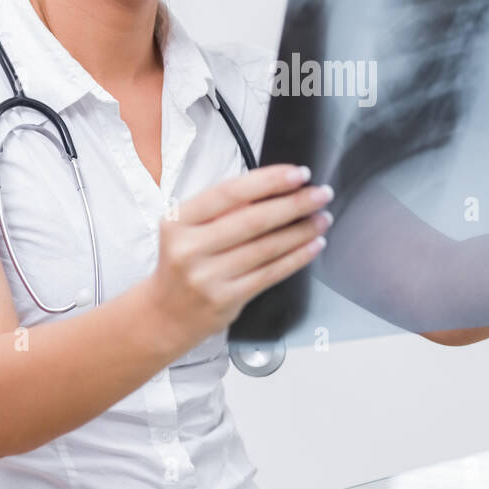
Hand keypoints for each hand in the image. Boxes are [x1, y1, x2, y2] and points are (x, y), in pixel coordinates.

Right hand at [150, 164, 333, 348]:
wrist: (165, 314)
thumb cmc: (183, 262)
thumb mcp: (189, 228)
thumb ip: (223, 208)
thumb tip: (276, 186)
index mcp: (178, 221)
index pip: (230, 192)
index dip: (268, 181)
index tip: (298, 174)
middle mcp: (189, 248)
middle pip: (253, 220)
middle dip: (295, 204)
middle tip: (322, 194)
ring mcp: (207, 277)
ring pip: (266, 248)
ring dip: (302, 231)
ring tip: (323, 218)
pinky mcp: (226, 300)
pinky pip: (270, 274)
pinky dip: (296, 257)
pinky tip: (313, 245)